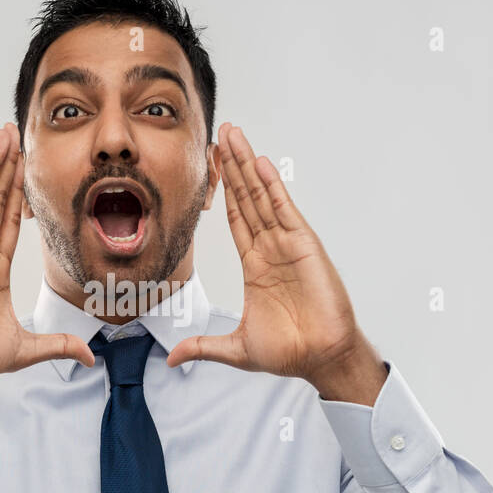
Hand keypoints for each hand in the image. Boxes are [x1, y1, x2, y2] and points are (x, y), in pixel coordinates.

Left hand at [166, 123, 384, 402]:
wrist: (319, 359)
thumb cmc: (288, 352)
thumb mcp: (235, 348)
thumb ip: (203, 345)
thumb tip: (173, 358)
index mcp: (255, 265)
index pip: (236, 217)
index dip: (224, 190)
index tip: (212, 164)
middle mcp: (270, 248)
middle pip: (248, 197)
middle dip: (234, 165)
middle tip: (222, 132)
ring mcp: (288, 244)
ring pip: (263, 196)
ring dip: (248, 165)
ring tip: (235, 136)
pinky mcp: (304, 246)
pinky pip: (285, 210)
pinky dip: (273, 186)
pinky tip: (260, 163)